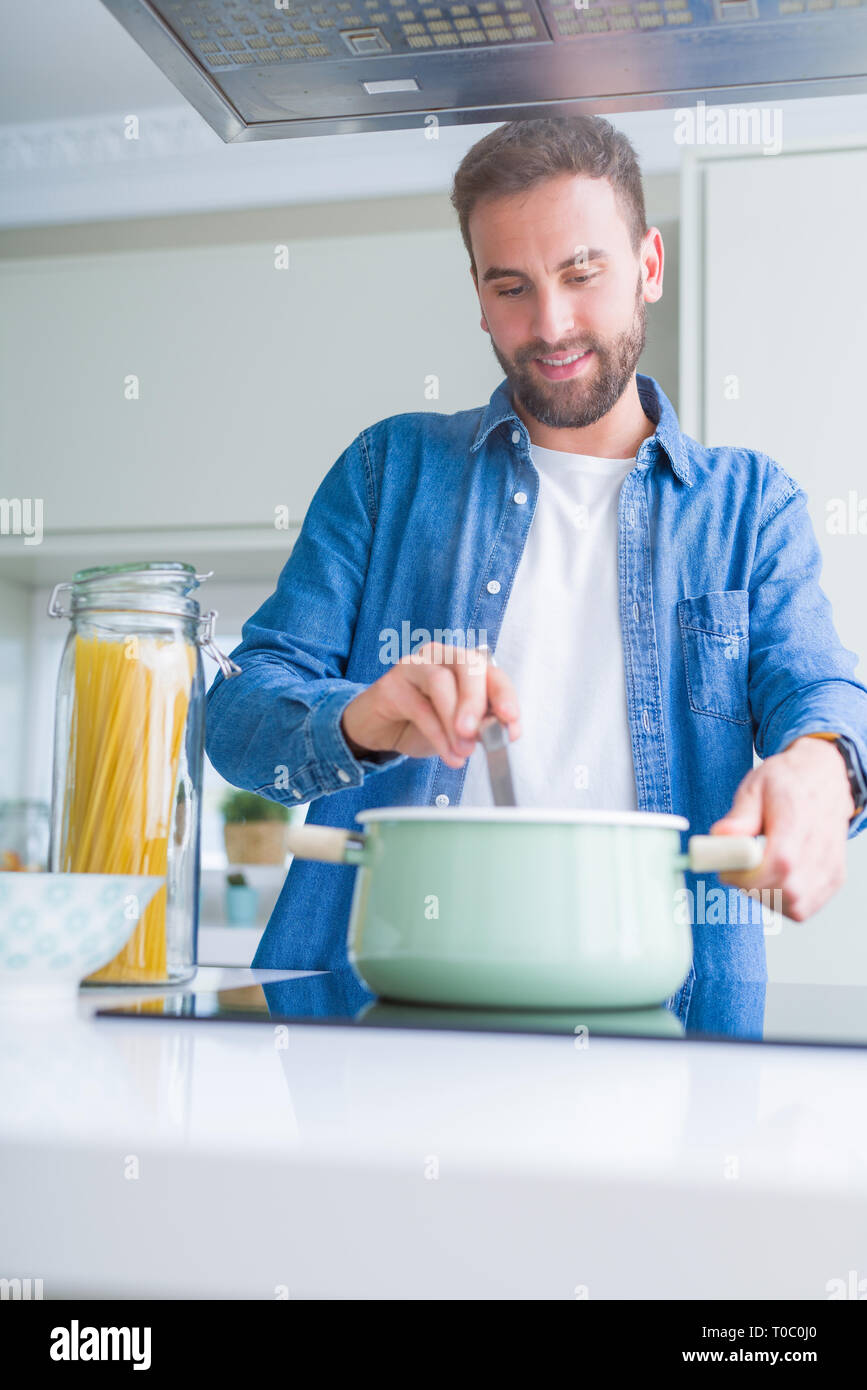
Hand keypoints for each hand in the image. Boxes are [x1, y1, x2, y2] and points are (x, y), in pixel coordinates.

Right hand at [341, 642, 520, 768]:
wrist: (381, 730)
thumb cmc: (421, 722)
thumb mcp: (459, 728)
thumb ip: (481, 725)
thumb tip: (503, 731)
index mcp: (463, 662)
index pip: (491, 671)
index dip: (504, 696)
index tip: (511, 722)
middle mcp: (440, 656)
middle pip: (467, 665)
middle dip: (477, 701)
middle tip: (480, 734)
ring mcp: (414, 666)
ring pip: (440, 682)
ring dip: (454, 720)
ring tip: (463, 751)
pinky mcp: (391, 684)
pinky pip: (418, 707)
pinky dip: (437, 734)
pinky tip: (448, 754)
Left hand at [708, 736, 854, 919]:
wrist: (824, 777)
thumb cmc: (788, 782)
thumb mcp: (756, 787)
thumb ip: (739, 816)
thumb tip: (720, 837)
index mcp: (798, 824)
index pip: (777, 867)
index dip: (745, 877)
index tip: (726, 869)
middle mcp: (820, 850)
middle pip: (785, 892)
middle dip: (752, 887)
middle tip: (738, 869)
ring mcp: (830, 868)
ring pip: (795, 906)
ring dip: (768, 896)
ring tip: (757, 871)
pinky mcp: (833, 879)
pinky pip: (805, 907)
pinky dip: (784, 901)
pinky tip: (774, 878)